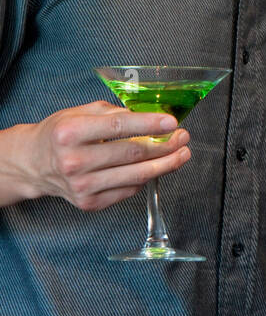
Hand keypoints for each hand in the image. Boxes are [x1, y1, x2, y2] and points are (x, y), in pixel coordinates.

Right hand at [22, 100, 190, 210]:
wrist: (32, 165)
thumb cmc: (59, 134)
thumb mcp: (78, 112)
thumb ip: (112, 112)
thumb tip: (148, 116)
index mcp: (70, 133)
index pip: (119, 127)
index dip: (149, 124)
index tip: (172, 121)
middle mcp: (74, 162)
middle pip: (132, 154)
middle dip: (165, 145)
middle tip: (183, 137)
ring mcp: (81, 186)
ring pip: (135, 176)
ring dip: (165, 165)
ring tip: (181, 154)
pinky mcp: (88, 203)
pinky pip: (127, 190)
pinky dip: (145, 178)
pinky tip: (157, 167)